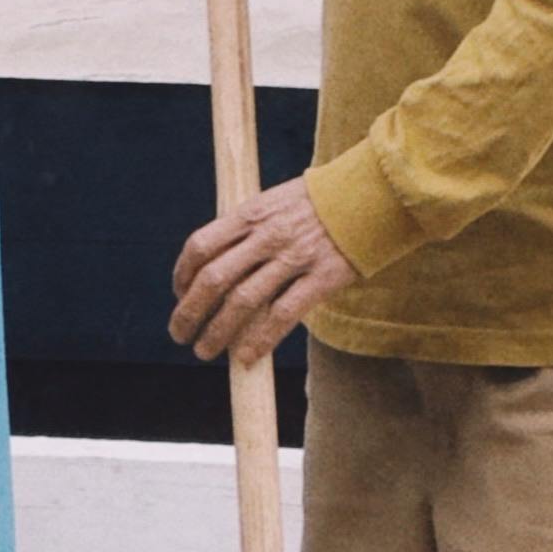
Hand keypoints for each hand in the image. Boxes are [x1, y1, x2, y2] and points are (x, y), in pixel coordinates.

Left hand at [170, 174, 354, 367]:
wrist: (373, 194)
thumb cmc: (320, 202)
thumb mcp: (275, 202)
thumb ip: (248, 228)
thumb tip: (218, 262)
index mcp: (251, 212)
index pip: (201, 246)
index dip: (182, 275)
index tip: (179, 294)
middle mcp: (268, 235)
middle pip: (214, 278)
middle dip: (189, 311)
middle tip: (179, 334)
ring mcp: (295, 257)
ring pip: (243, 301)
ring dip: (217, 331)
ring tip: (205, 350)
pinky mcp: (322, 278)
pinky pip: (283, 314)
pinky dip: (260, 339)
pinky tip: (245, 357)